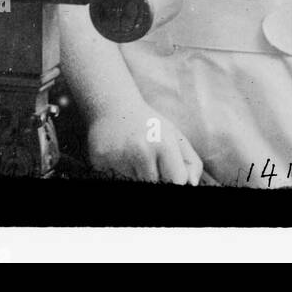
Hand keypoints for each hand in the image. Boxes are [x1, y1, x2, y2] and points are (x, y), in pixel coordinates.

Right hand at [87, 104, 203, 184]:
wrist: (113, 106)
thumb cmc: (150, 125)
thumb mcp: (175, 136)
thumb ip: (191, 162)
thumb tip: (192, 185)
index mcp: (164, 143)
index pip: (177, 182)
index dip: (173, 180)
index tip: (168, 173)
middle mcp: (141, 150)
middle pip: (154, 185)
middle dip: (152, 176)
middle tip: (147, 157)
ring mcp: (119, 156)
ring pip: (133, 183)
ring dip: (134, 175)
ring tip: (132, 155)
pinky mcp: (100, 161)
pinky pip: (113, 178)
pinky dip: (117, 172)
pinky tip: (117, 155)